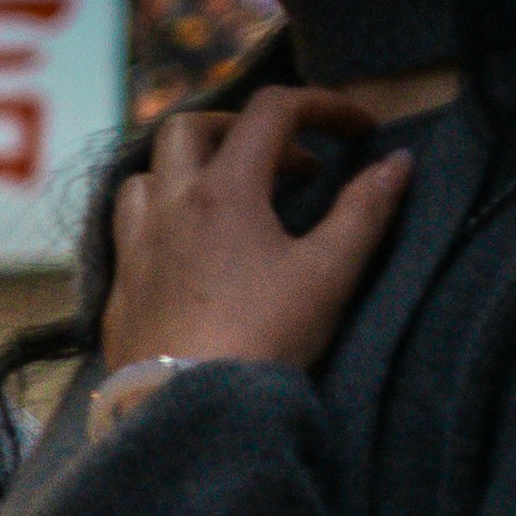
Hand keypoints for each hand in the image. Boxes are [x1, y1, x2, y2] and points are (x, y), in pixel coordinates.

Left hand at [99, 87, 415, 378]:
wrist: (190, 409)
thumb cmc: (265, 337)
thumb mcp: (331, 272)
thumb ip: (366, 209)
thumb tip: (398, 162)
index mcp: (224, 190)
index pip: (271, 111)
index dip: (322, 105)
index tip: (359, 130)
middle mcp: (168, 208)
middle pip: (187, 129)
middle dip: (238, 126)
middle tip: (282, 159)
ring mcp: (133, 249)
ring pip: (143, 178)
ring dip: (185, 171)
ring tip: (228, 197)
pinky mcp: (117, 291)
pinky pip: (126, 233)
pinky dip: (159, 221)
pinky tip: (188, 251)